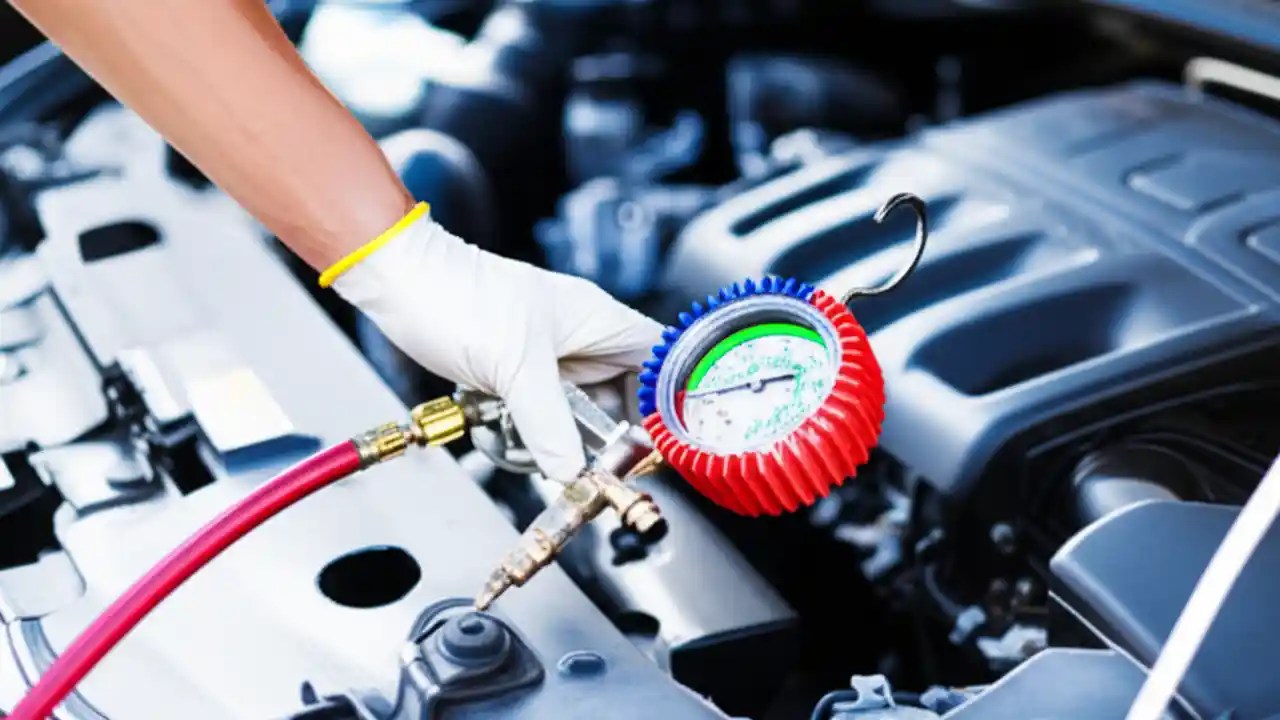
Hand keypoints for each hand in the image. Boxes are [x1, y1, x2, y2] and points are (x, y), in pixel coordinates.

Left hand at [332, 211, 662, 480]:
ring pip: (583, 404)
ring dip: (575, 435)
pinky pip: (547, 407)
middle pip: (625, 392)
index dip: (667, 401)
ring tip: (566, 460)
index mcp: (598, 319)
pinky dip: (542, 430)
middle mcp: (582, 334)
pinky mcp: (520, 366)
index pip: (660, 361)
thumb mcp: (513, 368)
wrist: (397, 281)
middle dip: (617, 432)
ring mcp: (551, 351)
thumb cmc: (455, 296)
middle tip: (609, 467)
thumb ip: (548, 424)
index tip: (661, 443)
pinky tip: (530, 445)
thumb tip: (572, 470)